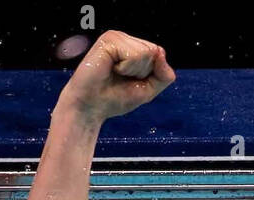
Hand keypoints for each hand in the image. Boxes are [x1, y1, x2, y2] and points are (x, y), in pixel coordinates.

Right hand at [57, 30, 175, 123]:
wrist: (89, 108)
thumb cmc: (114, 99)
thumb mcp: (147, 90)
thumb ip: (163, 75)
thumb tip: (161, 53)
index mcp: (132, 46)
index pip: (159, 54)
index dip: (149, 74)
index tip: (130, 81)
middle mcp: (124, 39)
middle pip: (154, 52)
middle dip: (142, 72)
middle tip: (121, 78)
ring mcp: (116, 37)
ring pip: (146, 52)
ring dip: (133, 70)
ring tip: (115, 73)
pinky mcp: (108, 40)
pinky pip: (134, 55)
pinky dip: (126, 68)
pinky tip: (111, 69)